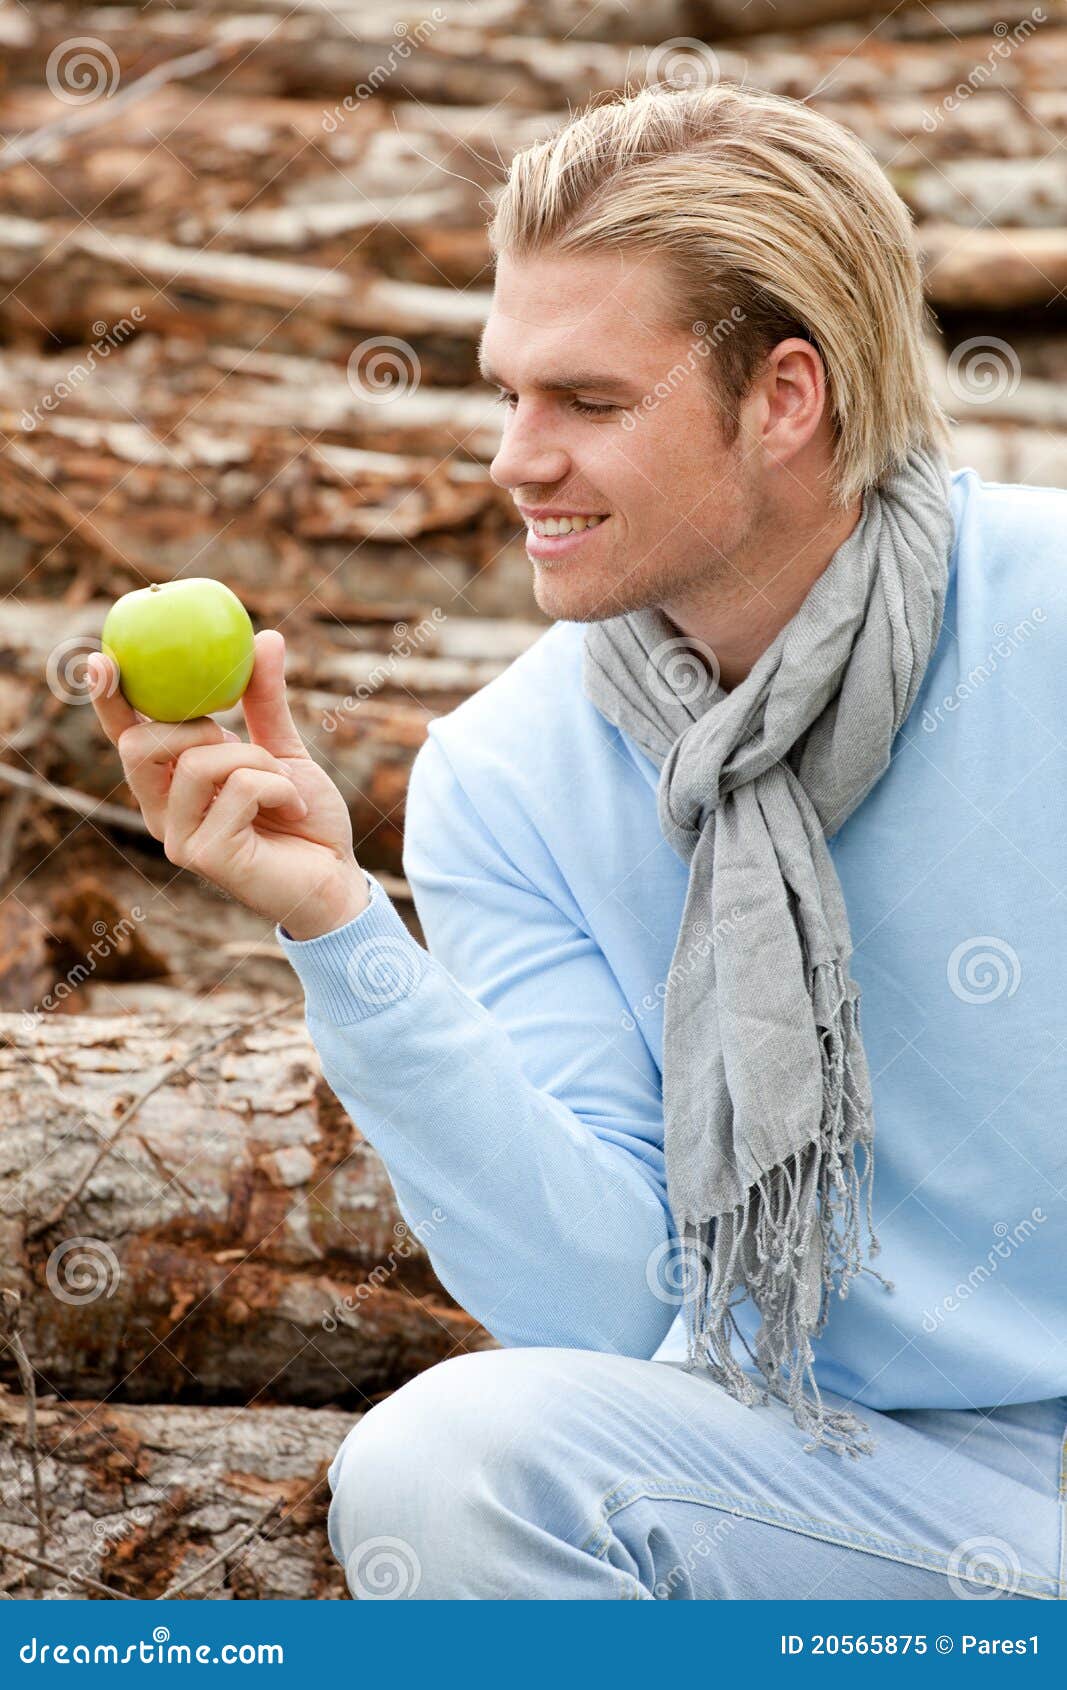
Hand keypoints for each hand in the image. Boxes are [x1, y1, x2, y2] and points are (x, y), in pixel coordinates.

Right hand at [88, 628, 370, 939]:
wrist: (337, 878)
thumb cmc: (304, 817)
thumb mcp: (283, 749)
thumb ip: (264, 700)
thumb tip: (265, 636)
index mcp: (170, 784)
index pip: (126, 736)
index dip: (108, 700)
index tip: (101, 658)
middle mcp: (162, 812)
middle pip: (138, 745)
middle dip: (195, 725)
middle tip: (234, 736)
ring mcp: (178, 838)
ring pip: (196, 762)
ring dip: (254, 759)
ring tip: (284, 784)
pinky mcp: (204, 857)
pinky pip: (238, 788)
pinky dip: (277, 786)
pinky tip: (292, 808)